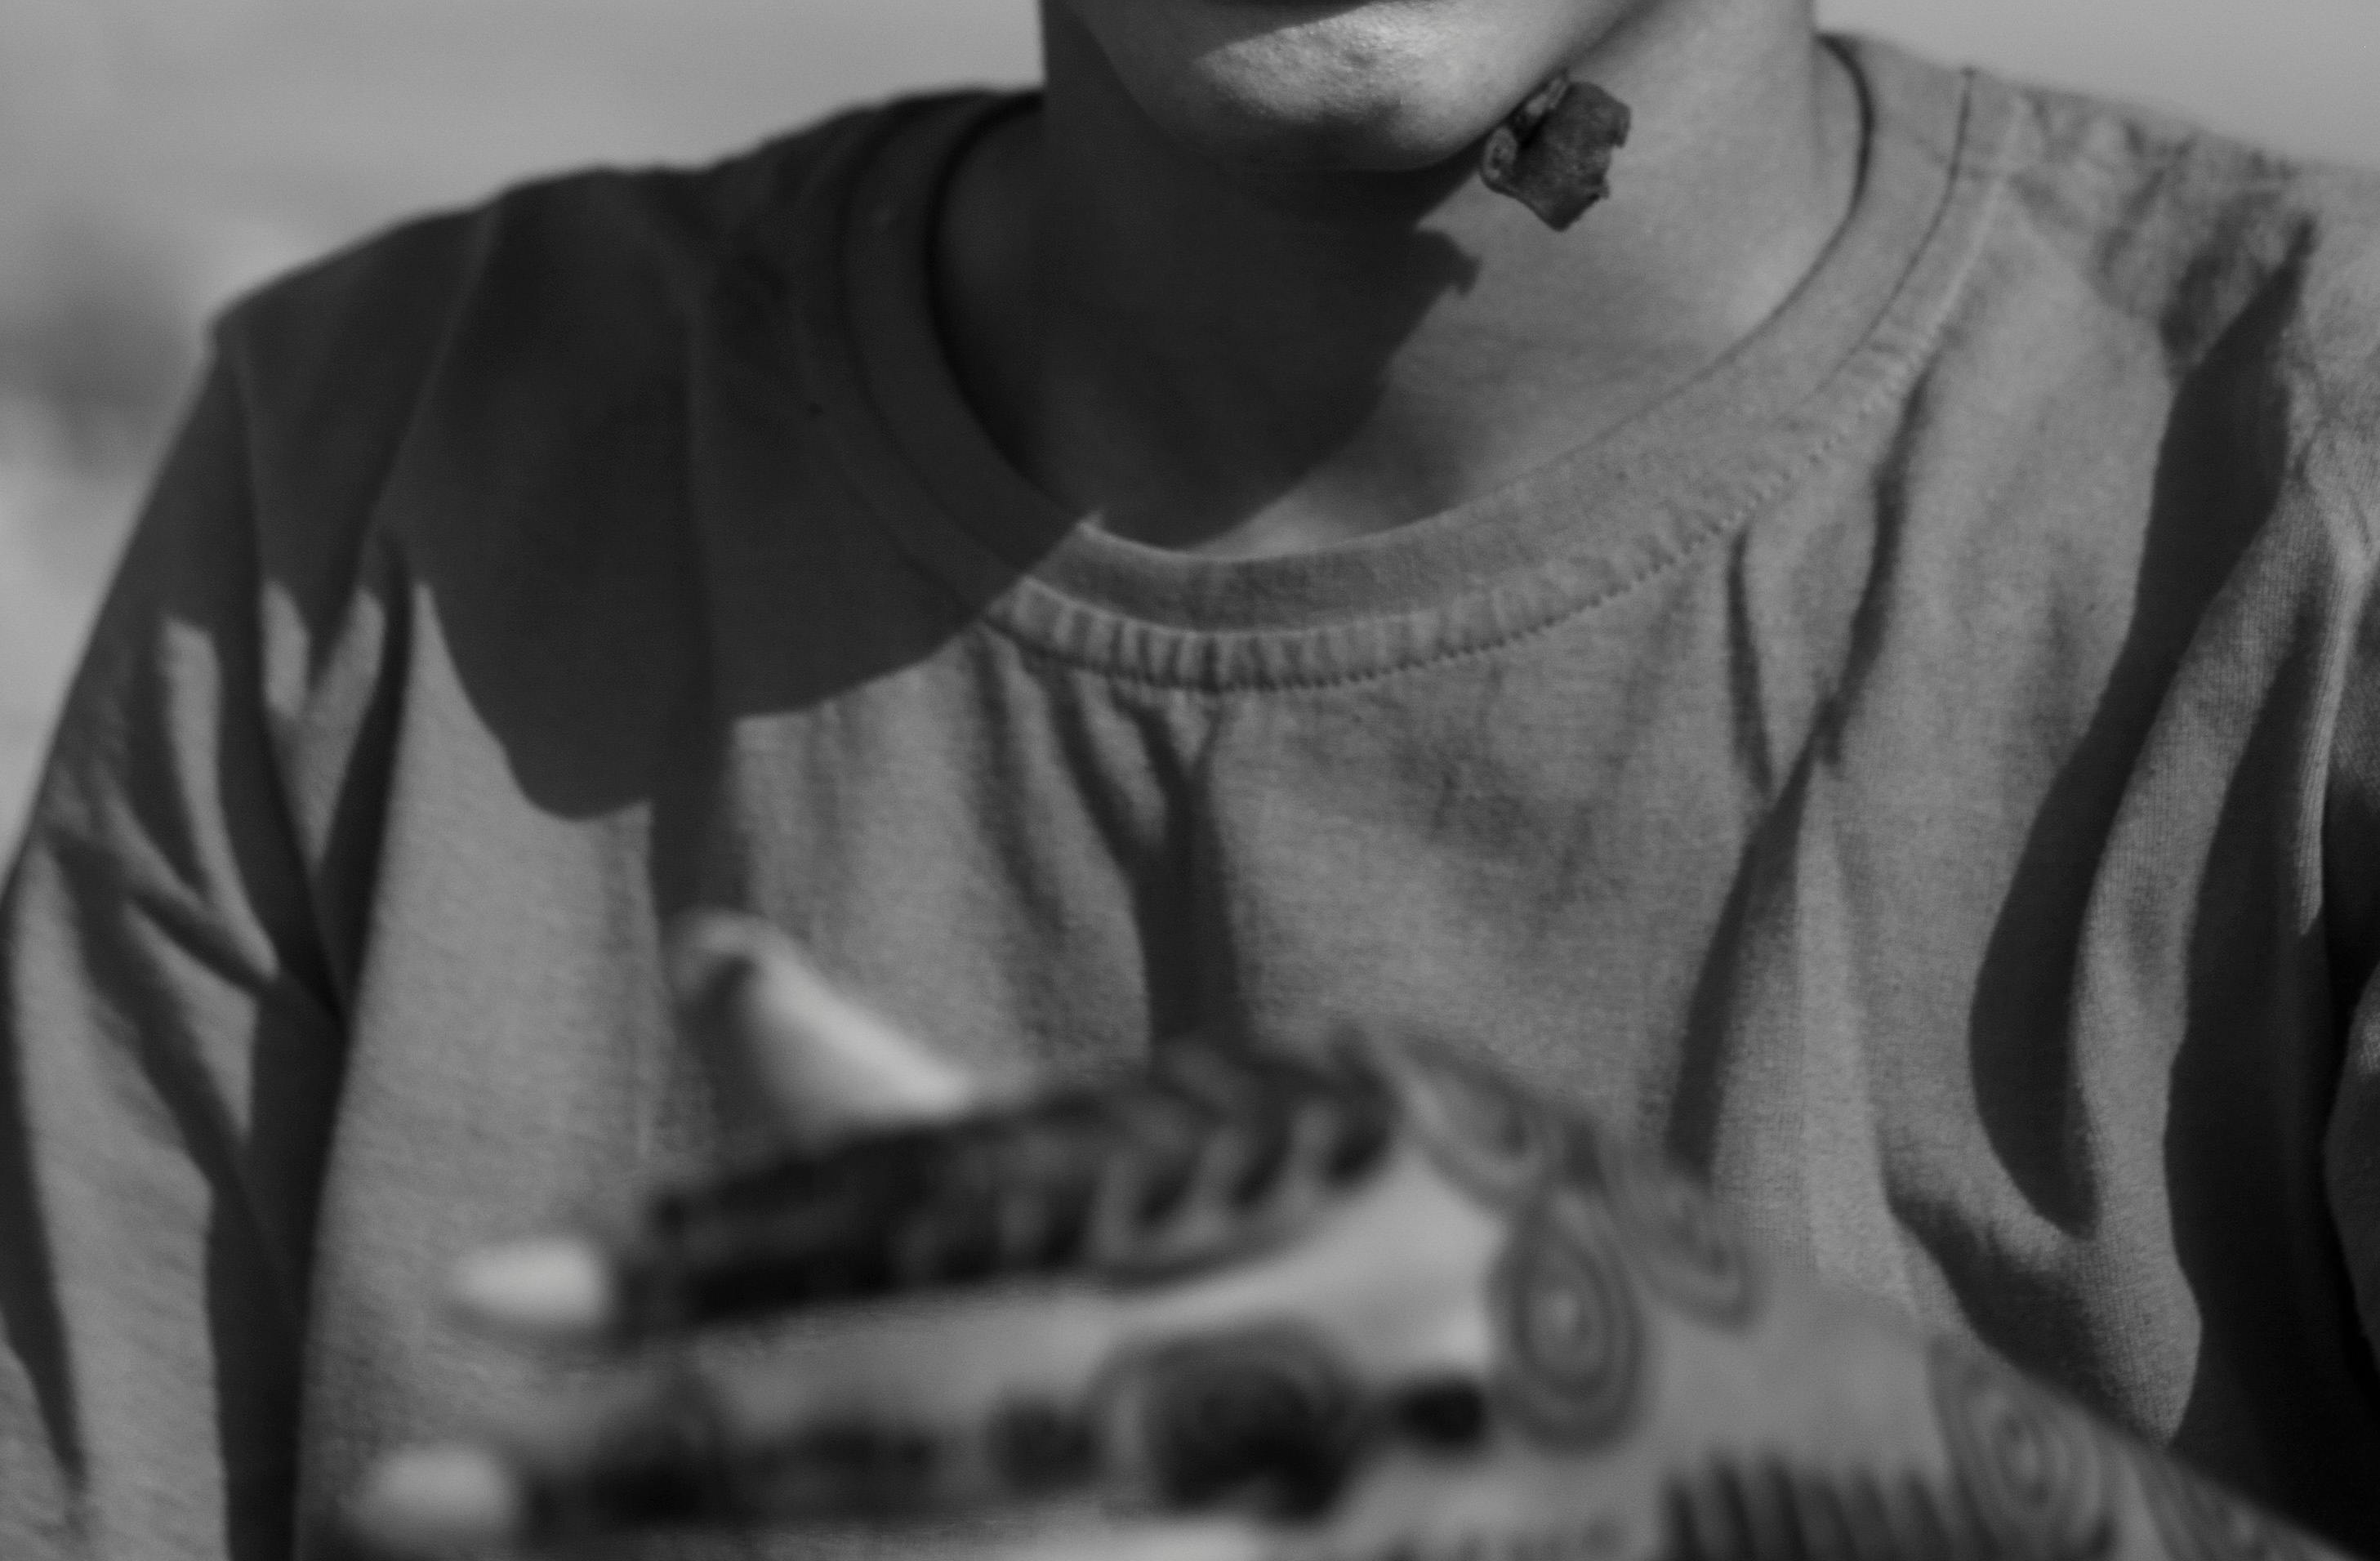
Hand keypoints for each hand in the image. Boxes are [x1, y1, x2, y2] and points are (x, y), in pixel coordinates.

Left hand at [350, 929, 2330, 1560]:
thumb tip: (710, 968)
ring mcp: (1390, 1519)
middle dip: (666, 1461)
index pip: (981, 1204)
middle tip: (406, 1487)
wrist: (1878, 1504)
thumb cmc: (1509, 1288)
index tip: (489, 1302)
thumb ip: (1005, 1112)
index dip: (719, 1258)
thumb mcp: (1295, 1142)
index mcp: (1332, 1154)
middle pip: (952, 1410)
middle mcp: (1369, 1326)